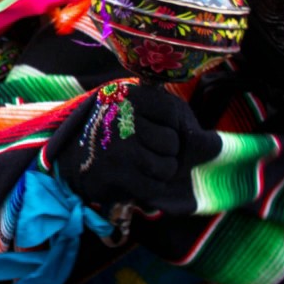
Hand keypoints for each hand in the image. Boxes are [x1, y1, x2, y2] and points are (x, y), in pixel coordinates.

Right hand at [57, 81, 220, 207]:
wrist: (67, 161)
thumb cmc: (114, 134)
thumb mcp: (137, 112)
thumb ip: (176, 119)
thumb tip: (216, 145)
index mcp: (128, 94)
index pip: (174, 112)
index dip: (172, 128)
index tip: (154, 130)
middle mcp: (122, 116)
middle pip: (173, 143)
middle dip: (164, 153)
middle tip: (141, 151)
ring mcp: (119, 146)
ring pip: (167, 167)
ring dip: (157, 172)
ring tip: (136, 166)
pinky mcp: (118, 175)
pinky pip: (155, 187)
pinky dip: (149, 189)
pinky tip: (134, 180)